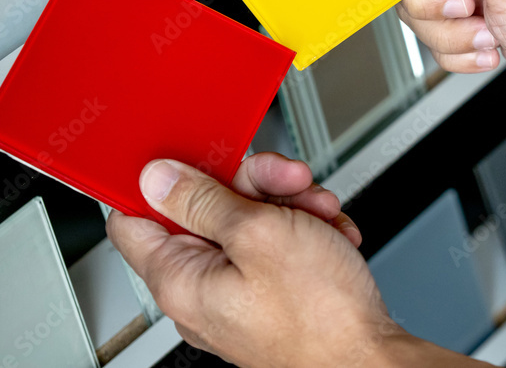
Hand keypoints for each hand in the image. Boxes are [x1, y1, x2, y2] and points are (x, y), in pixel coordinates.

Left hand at [107, 153, 396, 366]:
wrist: (371, 359)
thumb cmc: (319, 315)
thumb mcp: (259, 233)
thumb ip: (203, 199)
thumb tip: (157, 177)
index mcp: (179, 278)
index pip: (134, 218)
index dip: (160, 181)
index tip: (193, 157)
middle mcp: (202, 291)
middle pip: (207, 210)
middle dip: (254, 185)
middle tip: (286, 180)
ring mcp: (239, 294)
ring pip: (250, 222)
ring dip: (290, 205)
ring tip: (320, 216)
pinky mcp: (273, 296)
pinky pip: (279, 245)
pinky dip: (307, 232)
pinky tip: (330, 237)